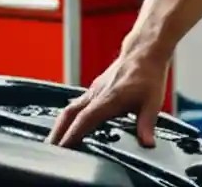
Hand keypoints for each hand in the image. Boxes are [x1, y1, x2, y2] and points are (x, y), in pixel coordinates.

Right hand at [46, 50, 169, 148]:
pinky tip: (71, 124)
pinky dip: (70, 116)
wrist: (145, 50)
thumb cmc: (149, 74)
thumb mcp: (152, 103)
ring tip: (55, 142)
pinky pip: (77, 103)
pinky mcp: (96, 88)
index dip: (72, 134)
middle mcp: (97, 94)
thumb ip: (147, 125)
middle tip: (49, 151)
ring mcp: (94, 90)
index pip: (84, 119)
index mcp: (108, 99)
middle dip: (58, 133)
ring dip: (61, 125)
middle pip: (69, 114)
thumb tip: (148, 144)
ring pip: (71, 108)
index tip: (61, 149)